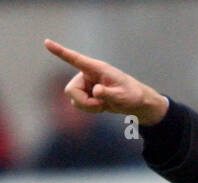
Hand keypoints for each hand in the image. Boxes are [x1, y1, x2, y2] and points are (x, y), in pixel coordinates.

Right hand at [43, 38, 168, 124]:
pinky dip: (89, 109)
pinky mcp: (86, 93)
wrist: (135, 102)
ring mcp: (85, 84)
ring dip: (88, 107)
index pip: (75, 59)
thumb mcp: (123, 97)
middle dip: (84, 102)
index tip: (46, 42)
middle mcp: (87, 74)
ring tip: (103, 105)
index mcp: (96, 68)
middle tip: (101, 105)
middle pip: (71, 90)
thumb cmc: (132, 95)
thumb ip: (109, 94)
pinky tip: (101, 106)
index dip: (60, 52)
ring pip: (74, 100)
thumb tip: (96, 92)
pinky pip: (79, 104)